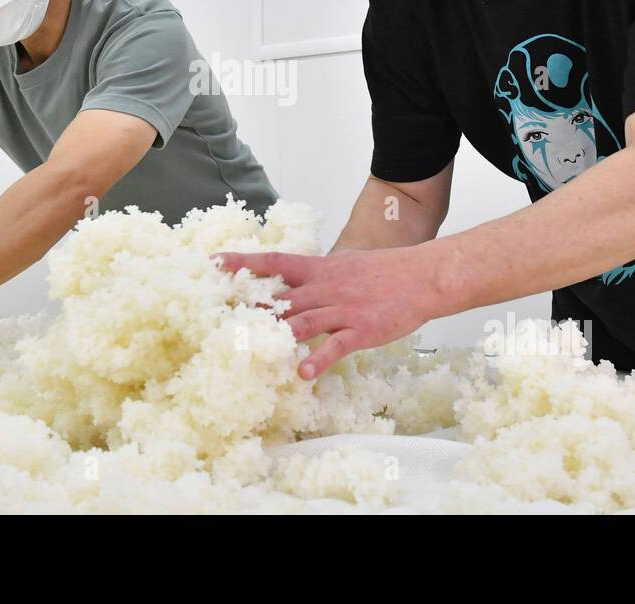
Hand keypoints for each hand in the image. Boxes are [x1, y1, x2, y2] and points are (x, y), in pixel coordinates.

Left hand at [212, 247, 443, 378]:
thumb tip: (290, 283)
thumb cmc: (383, 271)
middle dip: (249, 308)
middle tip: (217, 318)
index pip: (273, 262)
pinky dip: (319, 358)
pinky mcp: (361, 330)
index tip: (213, 263)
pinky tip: (304, 372)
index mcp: (318, 269)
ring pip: (302, 322)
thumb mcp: (343, 265)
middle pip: (280, 298)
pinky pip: (336, 346)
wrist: (421, 276)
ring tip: (251, 349)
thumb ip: (315, 276)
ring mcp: (342, 309)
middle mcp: (324, 287)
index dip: (242, 263)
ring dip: (277, 335)